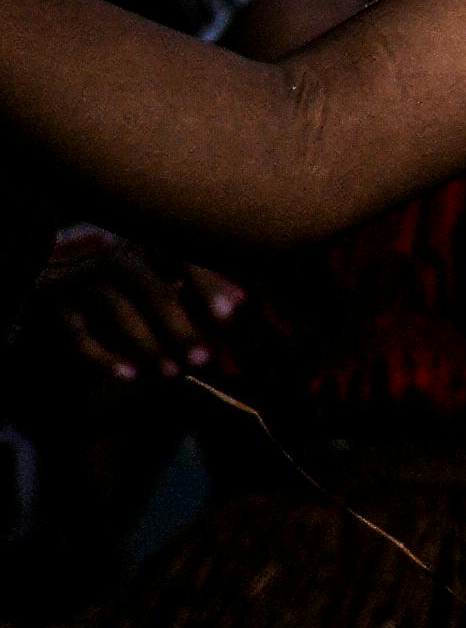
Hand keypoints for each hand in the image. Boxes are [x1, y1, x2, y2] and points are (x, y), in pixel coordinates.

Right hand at [34, 235, 241, 392]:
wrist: (61, 301)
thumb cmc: (132, 300)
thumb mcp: (167, 293)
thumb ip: (201, 301)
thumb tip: (248, 315)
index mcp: (152, 251)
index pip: (183, 258)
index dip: (208, 284)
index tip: (233, 314)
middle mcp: (117, 260)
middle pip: (150, 288)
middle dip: (179, 325)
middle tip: (203, 358)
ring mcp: (81, 282)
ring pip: (116, 309)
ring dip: (147, 343)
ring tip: (172, 373)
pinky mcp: (54, 310)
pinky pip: (77, 334)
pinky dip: (104, 357)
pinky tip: (128, 376)